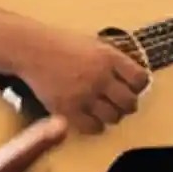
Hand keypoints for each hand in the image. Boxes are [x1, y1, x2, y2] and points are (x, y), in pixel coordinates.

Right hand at [18, 35, 149, 133]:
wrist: (32, 49)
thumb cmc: (62, 44)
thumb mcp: (95, 44)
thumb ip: (114, 61)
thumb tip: (134, 79)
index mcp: (109, 57)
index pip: (140, 79)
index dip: (139, 85)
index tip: (133, 86)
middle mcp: (99, 76)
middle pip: (129, 102)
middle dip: (128, 104)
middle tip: (121, 103)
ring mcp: (84, 94)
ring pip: (113, 117)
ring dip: (112, 115)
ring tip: (105, 110)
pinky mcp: (68, 109)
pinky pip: (93, 127)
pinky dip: (95, 125)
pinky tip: (91, 117)